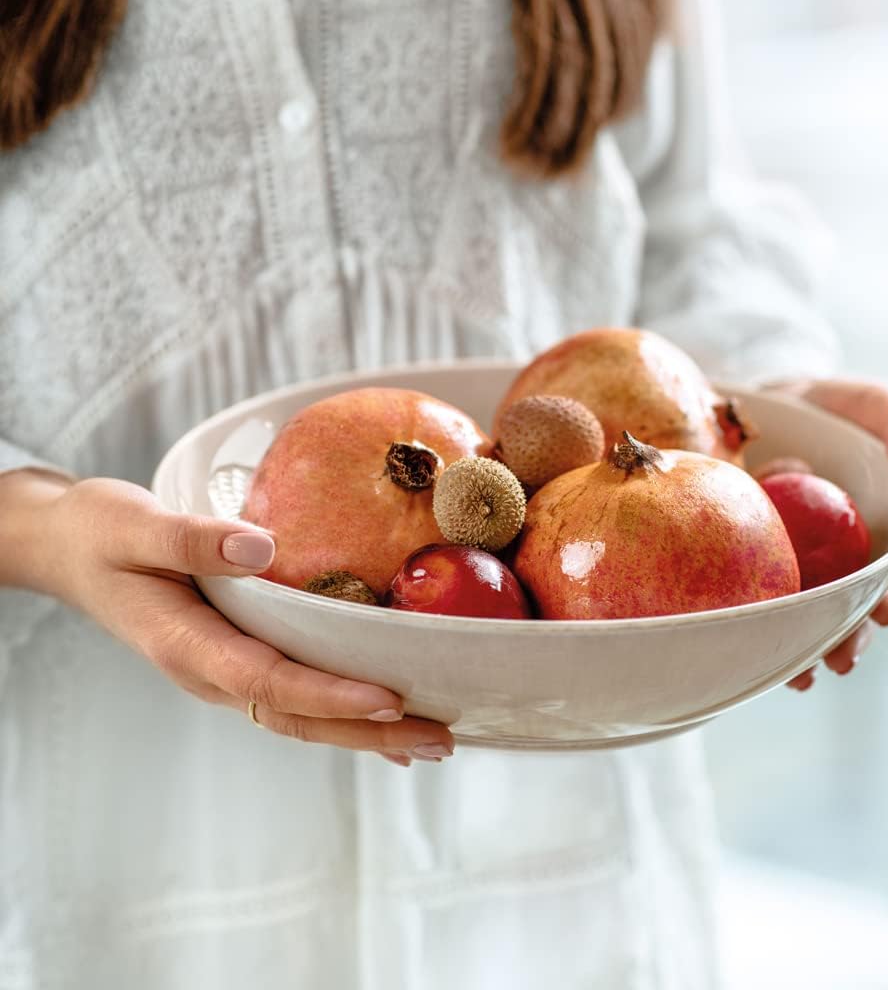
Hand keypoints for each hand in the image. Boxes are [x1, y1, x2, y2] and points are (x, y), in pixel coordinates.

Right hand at [2, 472, 451, 764]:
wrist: (70, 550)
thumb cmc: (99, 535)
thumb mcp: (132, 526)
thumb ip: (191, 540)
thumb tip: (261, 547)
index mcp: (185, 645)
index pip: (267, 680)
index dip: (329, 693)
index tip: (389, 697)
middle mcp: (210, 671)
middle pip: (297, 715)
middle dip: (368, 732)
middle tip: (440, 737)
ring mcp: (224, 672)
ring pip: (300, 715)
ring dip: (365, 731)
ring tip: (433, 738)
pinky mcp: (237, 659)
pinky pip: (293, 697)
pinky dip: (342, 713)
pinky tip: (385, 723)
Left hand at [760, 377, 887, 691]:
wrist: (740, 411)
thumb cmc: (812, 408)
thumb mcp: (855, 401)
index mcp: (872, 525)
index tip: (885, 612)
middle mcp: (837, 554)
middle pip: (848, 604)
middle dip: (849, 637)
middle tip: (839, 659)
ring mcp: (790, 566)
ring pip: (802, 617)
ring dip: (803, 649)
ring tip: (798, 675)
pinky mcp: (743, 572)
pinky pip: (750, 607)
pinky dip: (750, 632)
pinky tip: (743, 653)